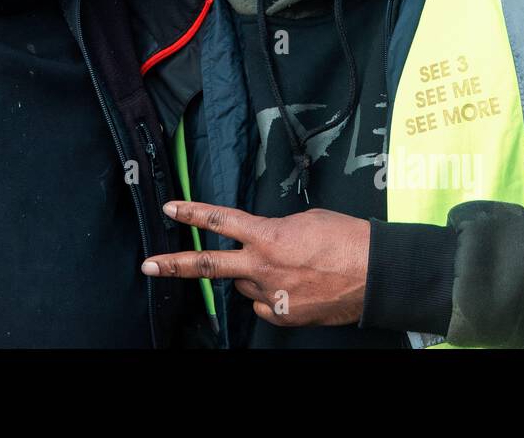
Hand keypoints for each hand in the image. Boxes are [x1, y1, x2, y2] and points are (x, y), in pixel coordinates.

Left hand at [141, 201, 370, 326]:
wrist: (374, 273)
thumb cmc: (344, 239)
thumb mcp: (303, 221)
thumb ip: (272, 231)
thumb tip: (261, 242)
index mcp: (267, 235)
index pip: (219, 221)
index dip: (192, 213)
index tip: (170, 209)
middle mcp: (262, 266)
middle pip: (209, 266)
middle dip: (175, 264)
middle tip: (148, 265)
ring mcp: (271, 295)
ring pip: (245, 284)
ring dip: (253, 275)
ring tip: (286, 266)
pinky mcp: (283, 315)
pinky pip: (263, 304)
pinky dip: (270, 296)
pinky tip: (293, 287)